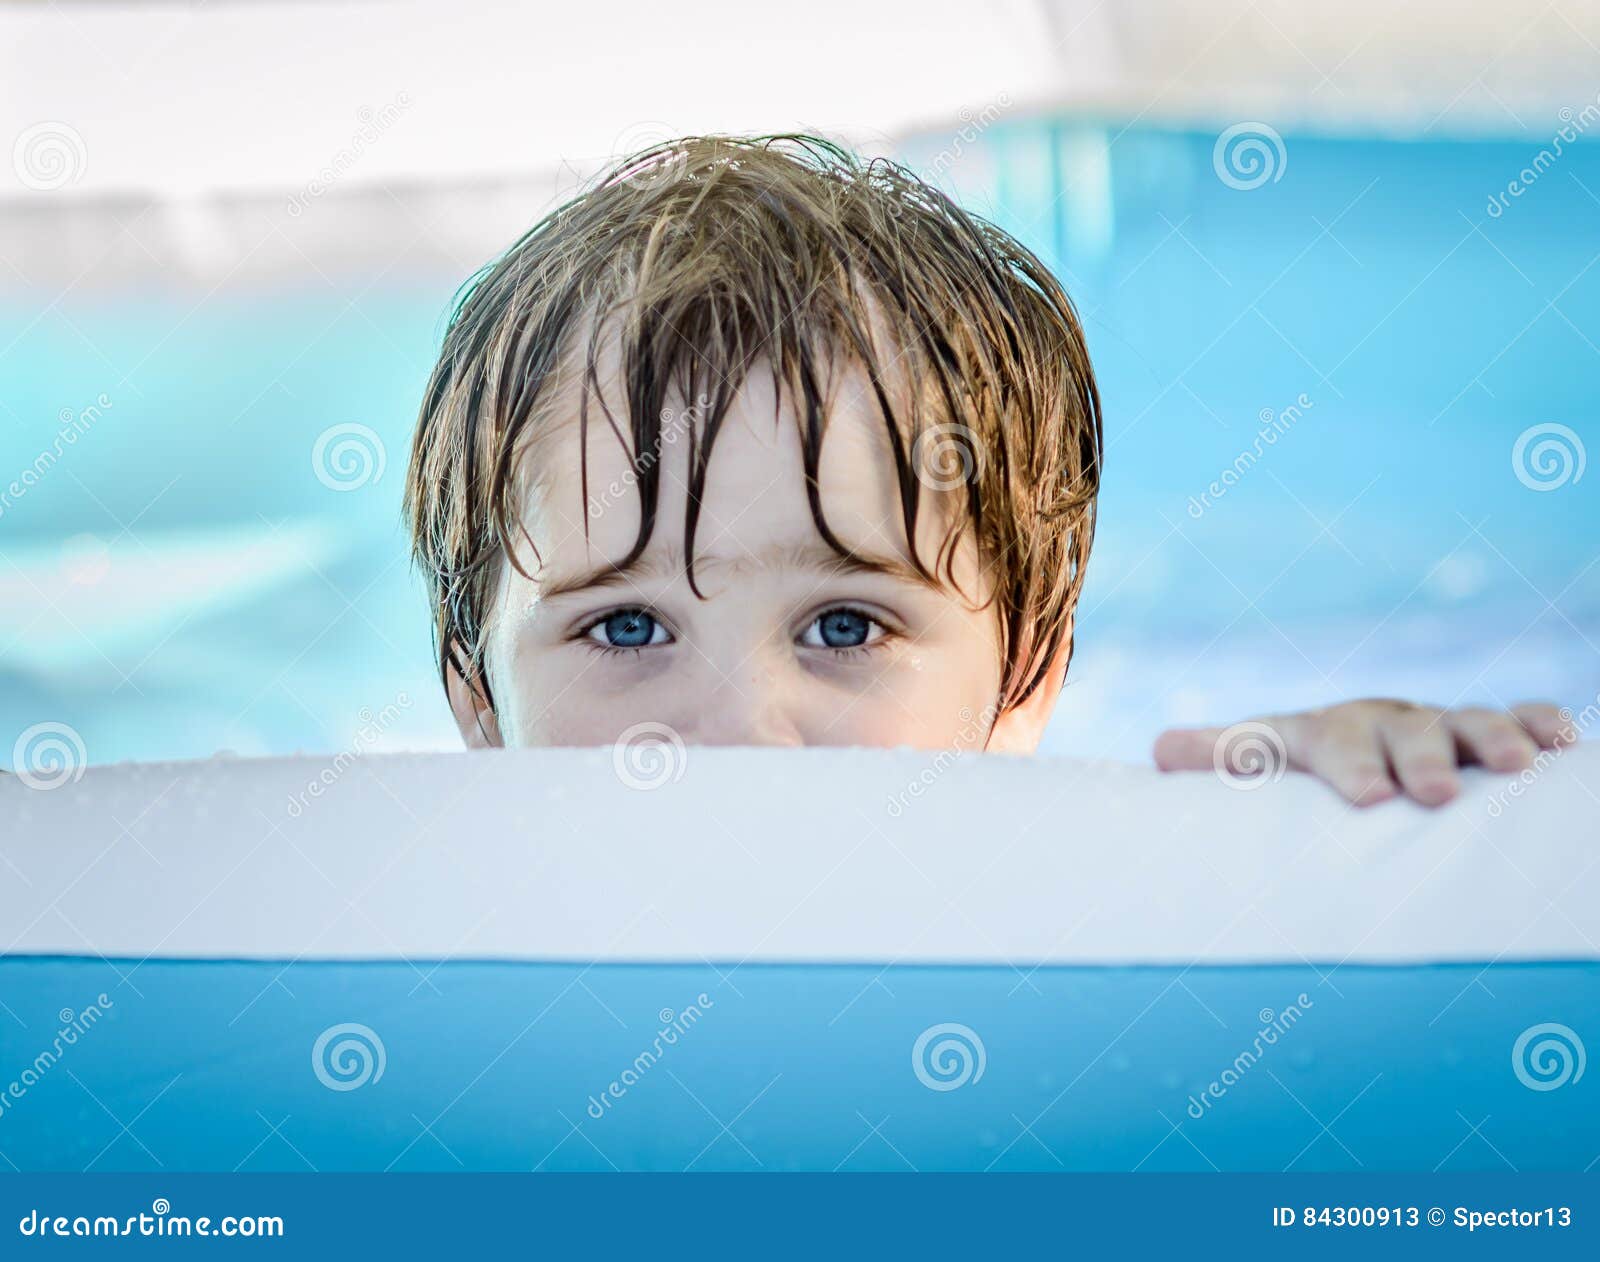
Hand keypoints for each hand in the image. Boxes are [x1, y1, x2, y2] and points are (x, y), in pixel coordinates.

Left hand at [1153, 699, 1573, 807]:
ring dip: (1492, 738)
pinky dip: (1544, 724)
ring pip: (1469, 720)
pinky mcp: (1491, 731)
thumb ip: (1223, 757)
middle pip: (1405, 729)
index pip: (1332, 741)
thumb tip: (1159, 750)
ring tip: (1515, 767)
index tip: (1369, 799)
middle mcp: (1387, 721)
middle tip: (1434, 793)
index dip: (1352, 766)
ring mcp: (1441, 724)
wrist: (1363, 746)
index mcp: (1327, 731)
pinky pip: (1524, 716)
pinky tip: (1564, 746)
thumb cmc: (1306, 769)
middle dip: (1421, 757)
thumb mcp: (1265, 762)